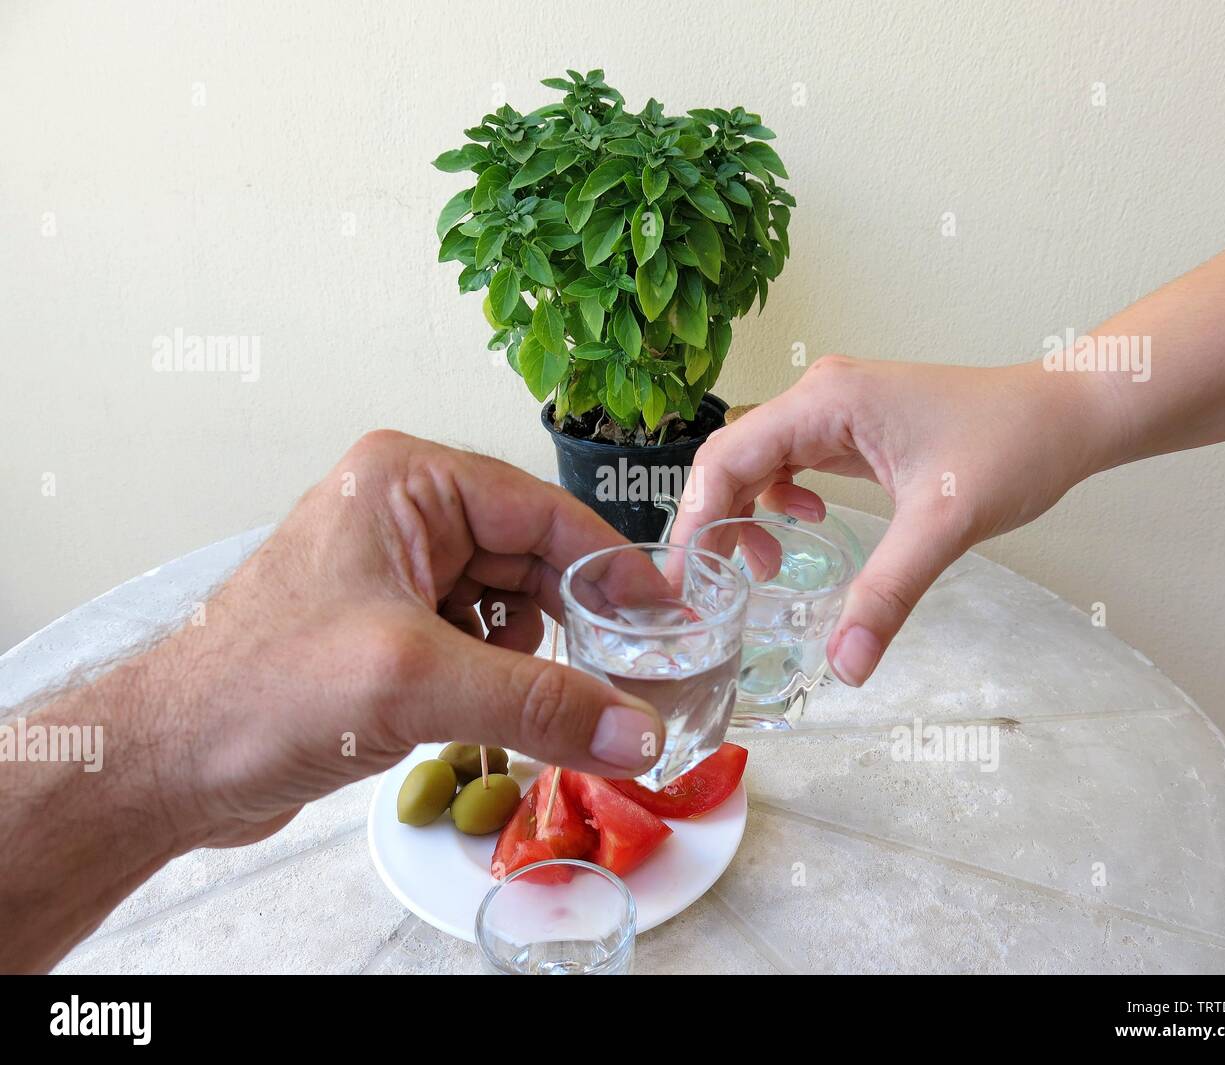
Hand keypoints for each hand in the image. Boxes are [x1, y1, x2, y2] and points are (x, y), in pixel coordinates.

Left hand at [136, 432, 664, 848]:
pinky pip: (477, 642)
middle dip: (574, 622)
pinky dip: (500, 678)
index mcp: (406, 481)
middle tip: (630, 678)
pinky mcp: (390, 628)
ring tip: (536, 703)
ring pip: (510, 606)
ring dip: (533, 657)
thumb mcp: (414, 683)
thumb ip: (539, 702)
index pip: (542, 513)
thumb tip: (637, 730)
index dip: (611, 569)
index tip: (665, 622)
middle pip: (531, 559)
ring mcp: (396, 572)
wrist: (168, 763)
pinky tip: (483, 710)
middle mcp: (405, 513)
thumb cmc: (258, 691)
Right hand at [672, 357, 1107, 685]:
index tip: (684, 582)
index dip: (694, 520)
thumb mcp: (944, 524)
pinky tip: (808, 525)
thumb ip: (887, 594)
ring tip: (766, 565)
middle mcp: (819, 396)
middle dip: (716, 522)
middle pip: (733, 459)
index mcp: (825, 402)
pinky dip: (781, 500)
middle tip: (714, 589)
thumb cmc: (1013, 446)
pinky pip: (791, 462)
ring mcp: (835, 409)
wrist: (1066, 414)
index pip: (727, 457)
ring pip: (758, 462)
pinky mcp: (853, 426)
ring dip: (747, 513)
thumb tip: (844, 666)